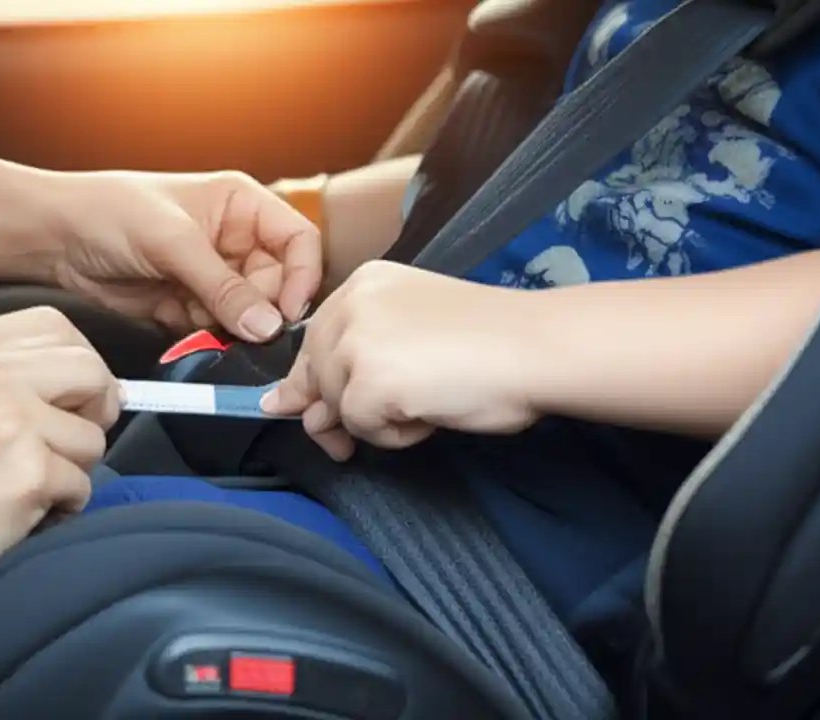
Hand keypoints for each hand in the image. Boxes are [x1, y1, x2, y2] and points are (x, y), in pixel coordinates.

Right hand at [0, 306, 118, 626]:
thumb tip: (70, 382)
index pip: (55, 326)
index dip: (78, 363)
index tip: (73, 397)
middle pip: (90, 369)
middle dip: (96, 410)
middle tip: (71, 445)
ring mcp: (10, 421)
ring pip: (94, 436)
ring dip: (74, 469)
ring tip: (25, 487)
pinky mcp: (29, 473)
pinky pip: (83, 486)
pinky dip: (63, 507)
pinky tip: (20, 515)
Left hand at [54, 171, 321, 342]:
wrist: (55, 237)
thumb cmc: (110, 212)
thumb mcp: (173, 243)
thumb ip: (223, 287)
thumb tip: (267, 326)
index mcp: (242, 205)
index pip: (298, 241)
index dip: (300, 276)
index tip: (286, 311)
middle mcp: (234, 239)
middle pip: (276, 284)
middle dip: (260, 309)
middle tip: (240, 327)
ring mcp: (212, 273)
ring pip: (247, 313)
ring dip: (229, 325)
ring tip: (195, 315)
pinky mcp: (188, 303)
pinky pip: (216, 329)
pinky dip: (203, 335)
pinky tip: (176, 319)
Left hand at [260, 261, 537, 460]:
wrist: (536, 347)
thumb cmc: (492, 341)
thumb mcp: (410, 335)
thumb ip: (353, 360)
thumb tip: (284, 405)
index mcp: (363, 284)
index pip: (314, 340)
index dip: (317, 381)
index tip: (326, 406)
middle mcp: (351, 305)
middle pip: (315, 376)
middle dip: (336, 412)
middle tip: (371, 429)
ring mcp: (356, 342)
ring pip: (334, 405)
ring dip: (375, 421)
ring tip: (426, 405)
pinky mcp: (367, 381)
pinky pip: (361, 428)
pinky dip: (395, 435)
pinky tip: (431, 414)